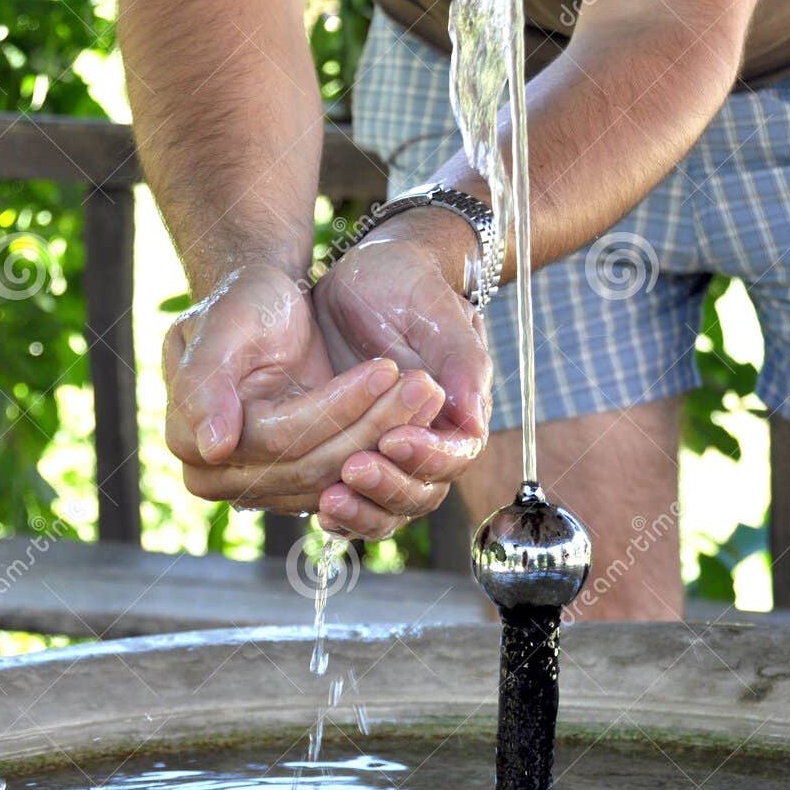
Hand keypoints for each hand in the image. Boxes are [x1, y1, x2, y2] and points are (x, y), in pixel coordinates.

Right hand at [164, 265, 447, 514]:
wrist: (264, 310)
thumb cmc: (243, 304)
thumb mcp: (224, 326)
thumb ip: (207, 382)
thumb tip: (213, 445)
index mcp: (189, 439)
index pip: (278, 439)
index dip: (335, 409)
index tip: (384, 368)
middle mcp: (216, 476)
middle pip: (310, 465)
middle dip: (372, 423)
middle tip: (425, 383)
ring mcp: (258, 486)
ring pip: (336, 476)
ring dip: (388, 435)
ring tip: (428, 392)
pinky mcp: (295, 485)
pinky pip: (348, 480)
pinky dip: (385, 449)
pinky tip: (419, 416)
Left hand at [312, 209, 493, 538]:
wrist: (363, 277)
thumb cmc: (406, 284)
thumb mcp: (435, 309)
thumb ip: (461, 360)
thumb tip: (473, 417)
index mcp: (460, 412)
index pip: (456, 454)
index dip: (428, 456)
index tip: (394, 438)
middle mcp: (429, 442)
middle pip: (422, 493)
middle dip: (390, 486)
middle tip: (354, 466)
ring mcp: (391, 455)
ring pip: (387, 508)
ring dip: (362, 509)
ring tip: (330, 497)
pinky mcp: (353, 456)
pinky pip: (353, 502)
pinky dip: (340, 512)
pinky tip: (317, 505)